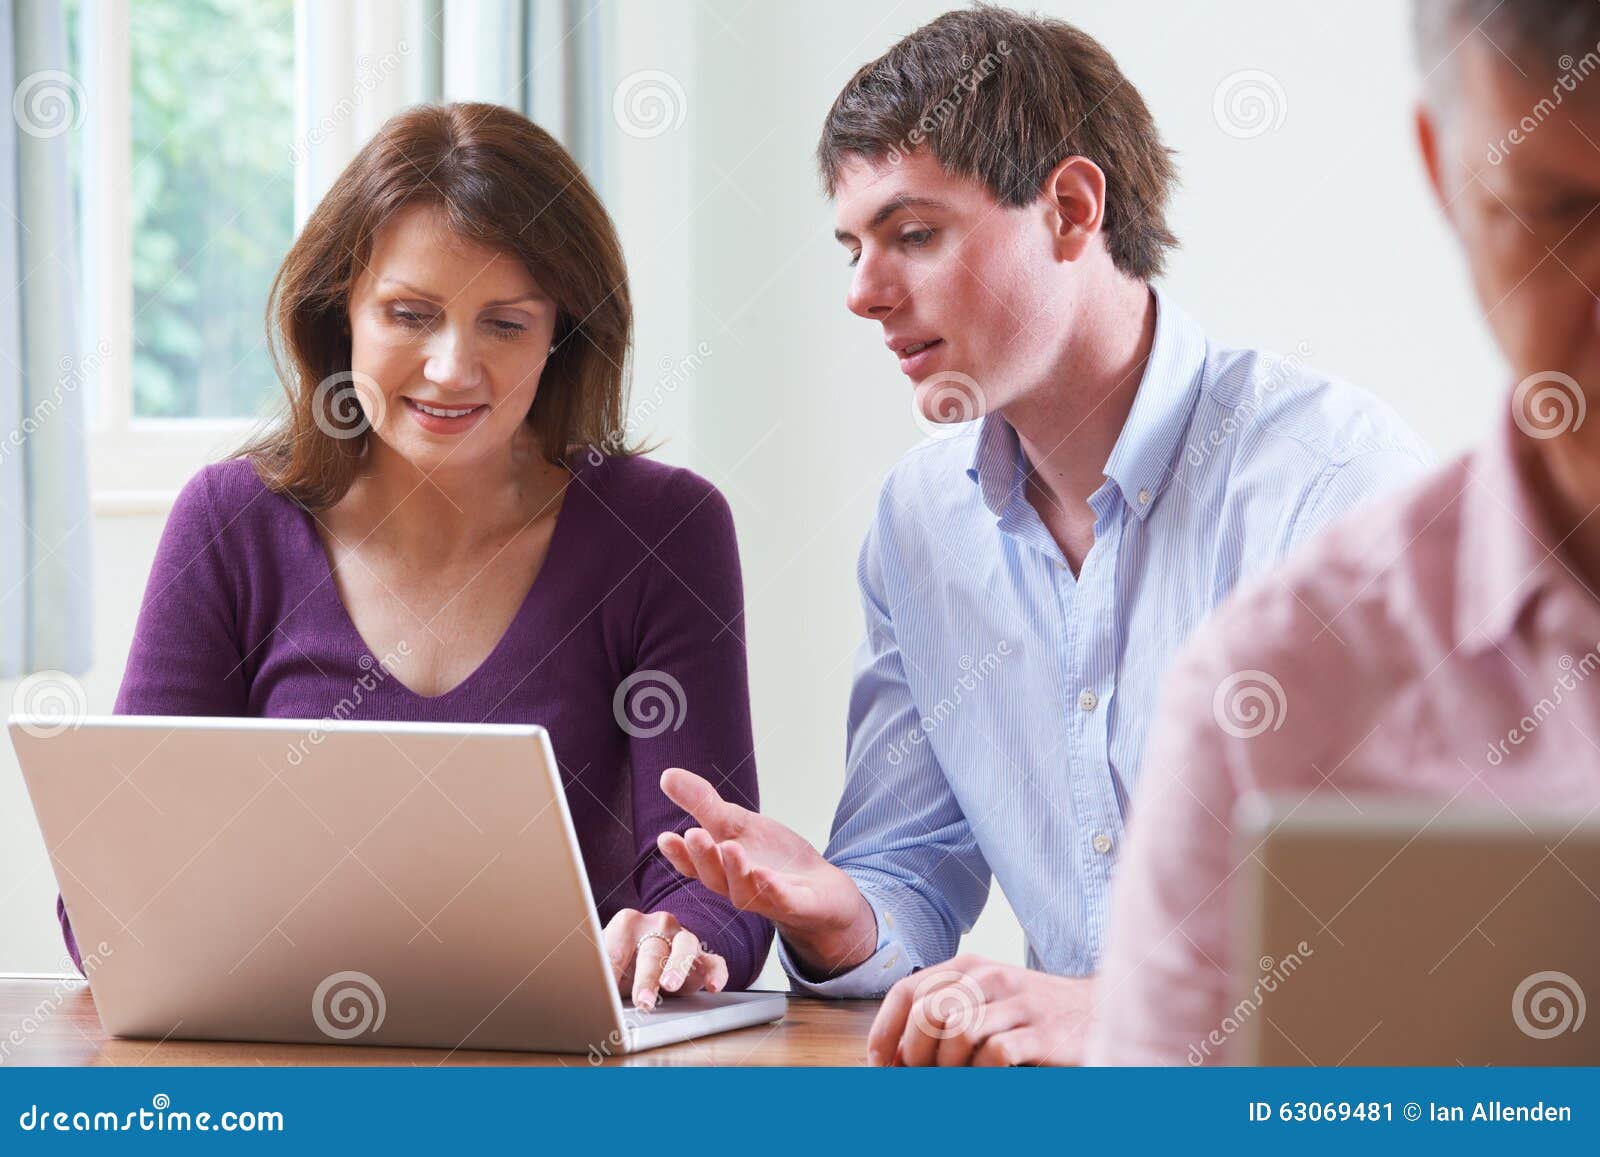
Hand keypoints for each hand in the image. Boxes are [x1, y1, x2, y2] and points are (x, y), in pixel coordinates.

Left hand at [602, 908, 727, 1011]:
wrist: (644, 960)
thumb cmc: (623, 966)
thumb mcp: (606, 969)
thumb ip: (598, 977)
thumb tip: (582, 996)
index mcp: (628, 923)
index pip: (618, 949)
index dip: (611, 972)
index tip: (605, 993)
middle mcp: (659, 924)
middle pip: (653, 949)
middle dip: (647, 977)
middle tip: (642, 1000)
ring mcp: (682, 938)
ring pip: (686, 946)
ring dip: (678, 967)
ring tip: (670, 986)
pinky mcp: (702, 957)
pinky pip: (714, 961)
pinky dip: (715, 973)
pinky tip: (714, 986)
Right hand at [657, 767, 877, 976]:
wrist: (819, 887)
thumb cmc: (771, 857)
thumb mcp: (737, 823)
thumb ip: (702, 804)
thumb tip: (665, 775)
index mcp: (720, 869)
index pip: (694, 865)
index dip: (679, 854)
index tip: (665, 837)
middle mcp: (738, 887)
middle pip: (715, 877)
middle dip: (704, 857)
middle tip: (693, 835)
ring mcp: (767, 899)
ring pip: (745, 891)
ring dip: (736, 870)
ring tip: (730, 847)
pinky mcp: (797, 905)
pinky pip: (783, 900)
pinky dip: (773, 890)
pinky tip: (766, 874)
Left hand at [868, 955, 1094, 1066]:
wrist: (1100, 1011)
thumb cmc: (1030, 1013)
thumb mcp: (983, 1002)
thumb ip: (941, 1016)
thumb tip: (891, 1056)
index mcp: (968, 966)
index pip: (907, 991)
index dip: (885, 1031)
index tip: (880, 1066)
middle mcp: (989, 977)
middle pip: (927, 1014)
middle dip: (915, 1056)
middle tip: (923, 1079)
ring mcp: (1018, 1003)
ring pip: (957, 1034)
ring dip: (948, 1069)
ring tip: (959, 1079)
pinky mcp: (1043, 1033)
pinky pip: (995, 1055)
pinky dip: (982, 1076)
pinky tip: (990, 1079)